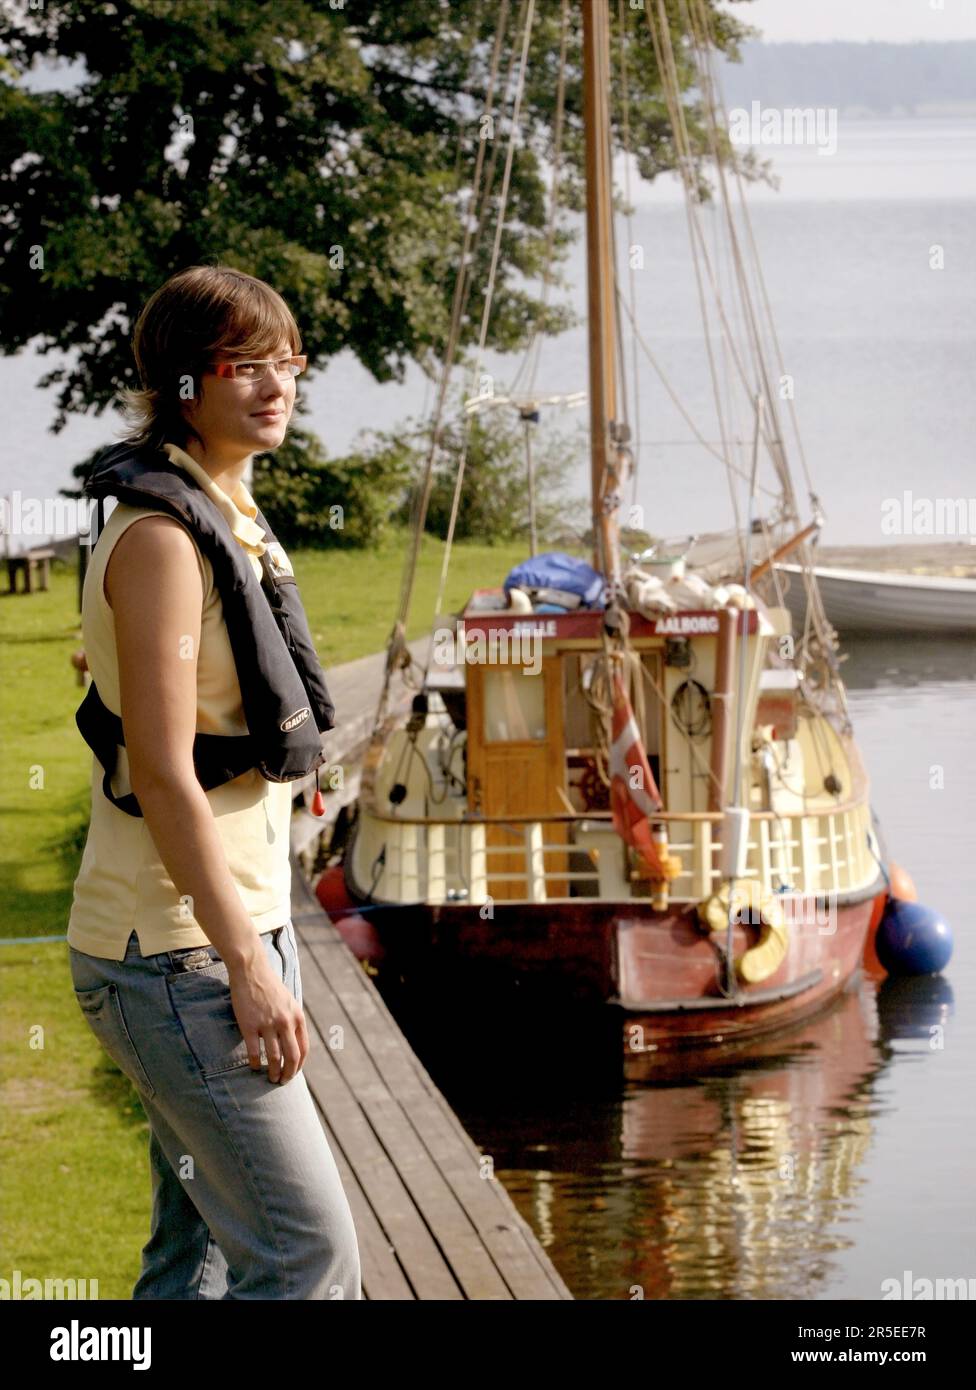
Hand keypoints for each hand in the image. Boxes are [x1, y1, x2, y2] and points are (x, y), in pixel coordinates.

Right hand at [227, 955, 308, 1083]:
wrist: (252, 971)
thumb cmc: (270, 987)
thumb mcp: (289, 1003)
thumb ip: (293, 1021)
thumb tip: (294, 1044)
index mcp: (297, 1017)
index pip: (303, 1048)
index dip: (299, 1065)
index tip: (293, 1073)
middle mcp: (285, 1022)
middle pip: (292, 1056)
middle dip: (289, 1073)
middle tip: (282, 1082)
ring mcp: (267, 1024)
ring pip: (274, 1057)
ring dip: (273, 1072)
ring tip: (270, 1078)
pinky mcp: (249, 1025)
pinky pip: (254, 1051)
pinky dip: (255, 1063)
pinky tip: (255, 1067)